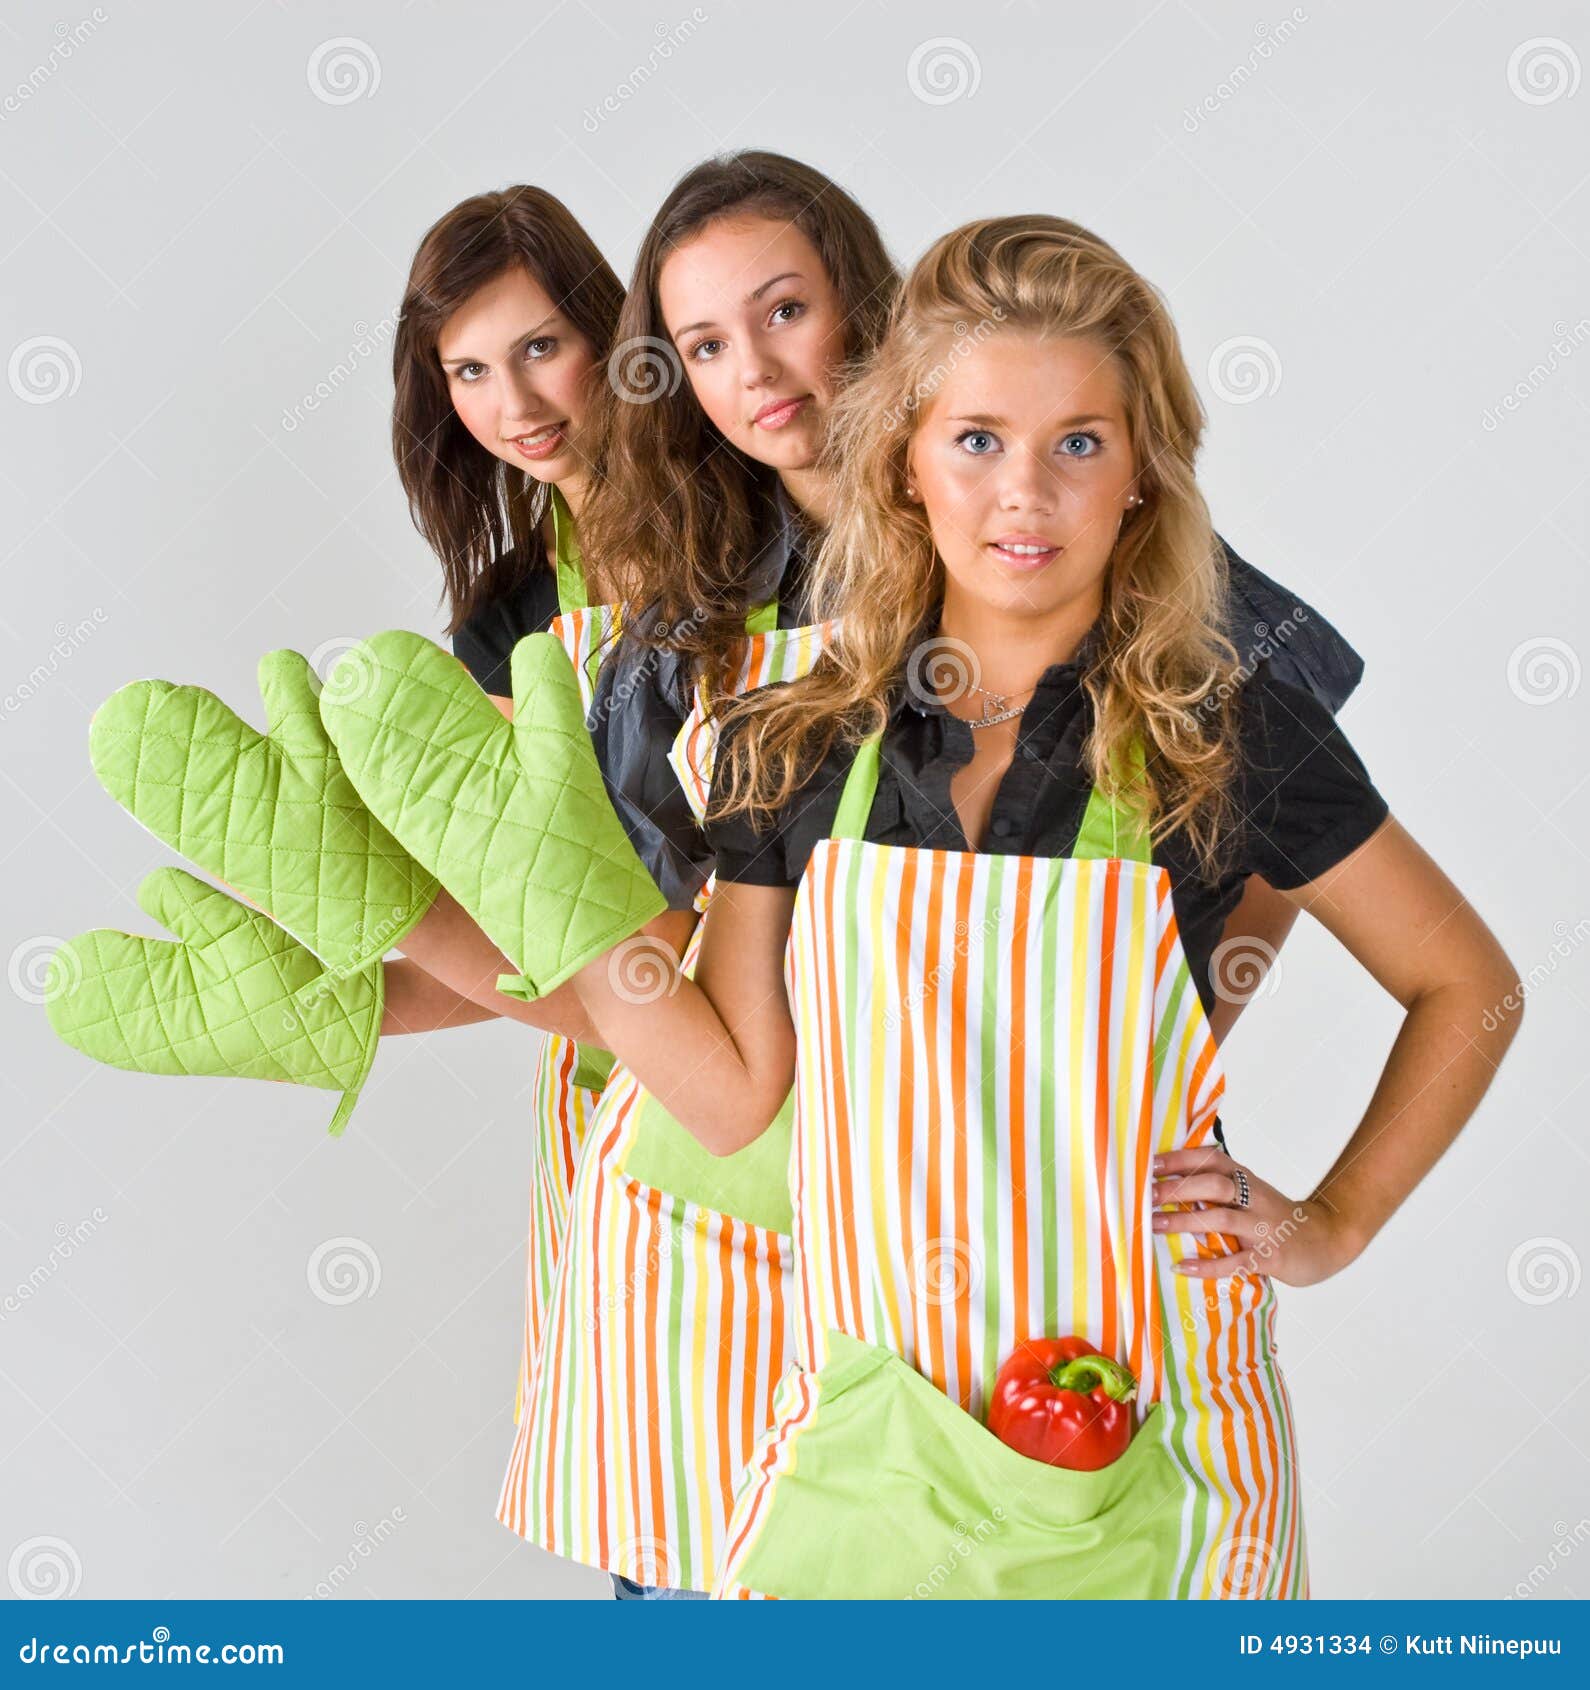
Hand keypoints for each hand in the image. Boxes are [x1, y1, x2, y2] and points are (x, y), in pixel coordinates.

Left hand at [1150, 1145, 1360, 1288]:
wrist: (1328, 1237)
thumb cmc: (1276, 1216)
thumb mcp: (1251, 1192)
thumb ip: (1219, 1186)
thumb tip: (1169, 1181)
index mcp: (1246, 1178)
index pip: (1211, 1160)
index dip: (1180, 1159)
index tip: (1148, 1164)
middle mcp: (1254, 1197)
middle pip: (1214, 1185)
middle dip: (1178, 1188)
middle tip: (1145, 1196)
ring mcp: (1264, 1227)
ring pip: (1222, 1219)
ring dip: (1185, 1221)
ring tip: (1154, 1226)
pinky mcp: (1272, 1257)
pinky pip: (1237, 1262)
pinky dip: (1208, 1265)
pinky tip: (1183, 1267)